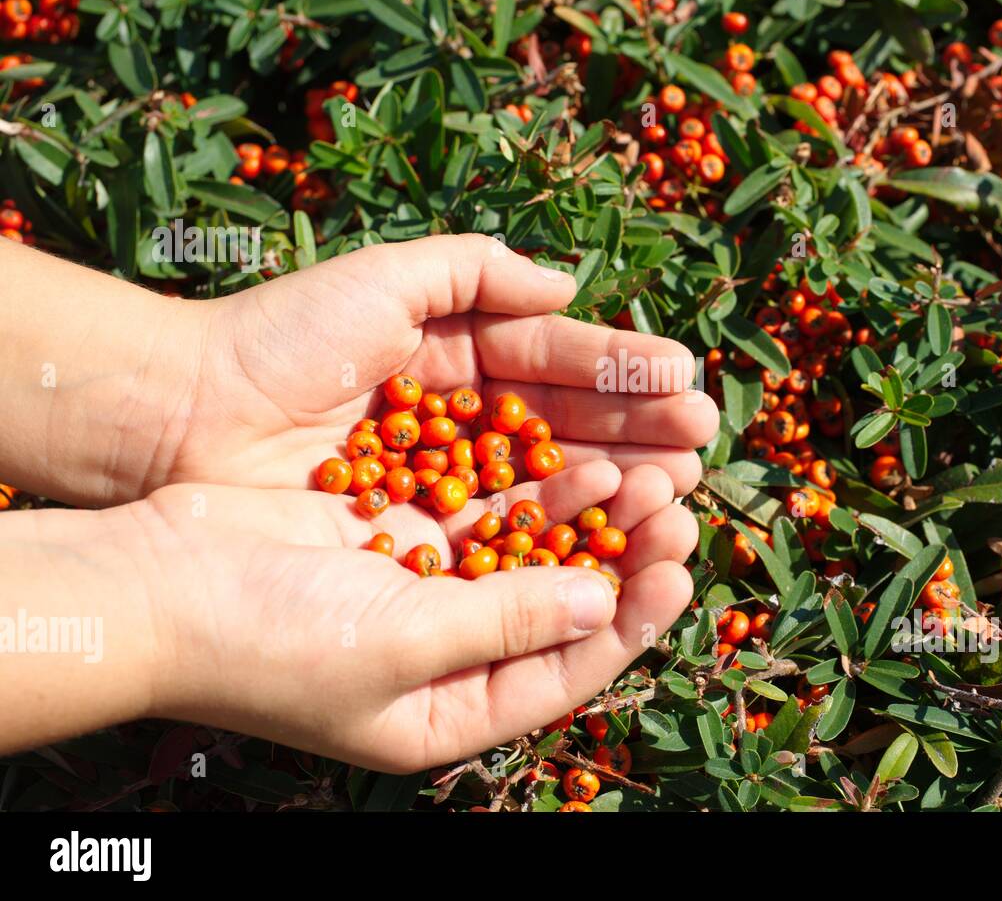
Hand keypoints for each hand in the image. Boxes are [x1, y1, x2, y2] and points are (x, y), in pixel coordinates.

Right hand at [137, 461, 694, 771]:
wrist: (154, 582)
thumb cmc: (267, 640)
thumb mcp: (403, 644)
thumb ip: (508, 621)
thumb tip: (605, 606)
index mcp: (449, 711)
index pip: (566, 671)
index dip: (631, 625)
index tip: (680, 572)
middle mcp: (446, 656)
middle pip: (560, 607)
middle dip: (621, 558)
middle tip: (678, 504)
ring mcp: (425, 593)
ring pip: (530, 554)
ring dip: (584, 514)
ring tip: (643, 471)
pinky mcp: (400, 535)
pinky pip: (484, 514)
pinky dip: (528, 491)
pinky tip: (573, 456)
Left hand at [170, 234, 716, 497]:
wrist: (181, 417)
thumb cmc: (277, 339)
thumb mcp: (380, 278)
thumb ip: (474, 269)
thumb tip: (567, 285)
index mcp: (456, 352)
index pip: (558, 359)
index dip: (622, 369)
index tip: (684, 378)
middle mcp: (461, 421)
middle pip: (567, 424)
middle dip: (638, 429)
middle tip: (702, 437)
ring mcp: (444, 484)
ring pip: (548, 482)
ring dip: (618, 481)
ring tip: (679, 482)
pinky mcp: (420, 541)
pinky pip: (502, 535)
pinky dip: (559, 532)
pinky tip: (613, 528)